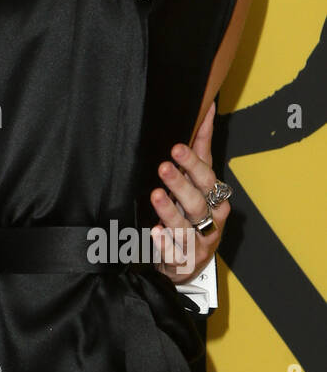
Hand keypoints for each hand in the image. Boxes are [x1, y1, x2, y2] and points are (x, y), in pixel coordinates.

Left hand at [149, 102, 229, 283]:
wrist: (190, 258)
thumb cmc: (195, 211)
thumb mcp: (200, 181)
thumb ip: (202, 147)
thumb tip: (207, 109)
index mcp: (215, 197)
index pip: (206, 177)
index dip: (193, 163)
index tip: (176, 147)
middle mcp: (210, 220)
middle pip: (198, 201)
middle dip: (181, 184)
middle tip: (163, 168)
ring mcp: (197, 242)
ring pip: (185, 227)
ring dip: (170, 211)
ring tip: (156, 195)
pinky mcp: (183, 261)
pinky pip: (174, 254)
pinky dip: (164, 245)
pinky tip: (155, 233)